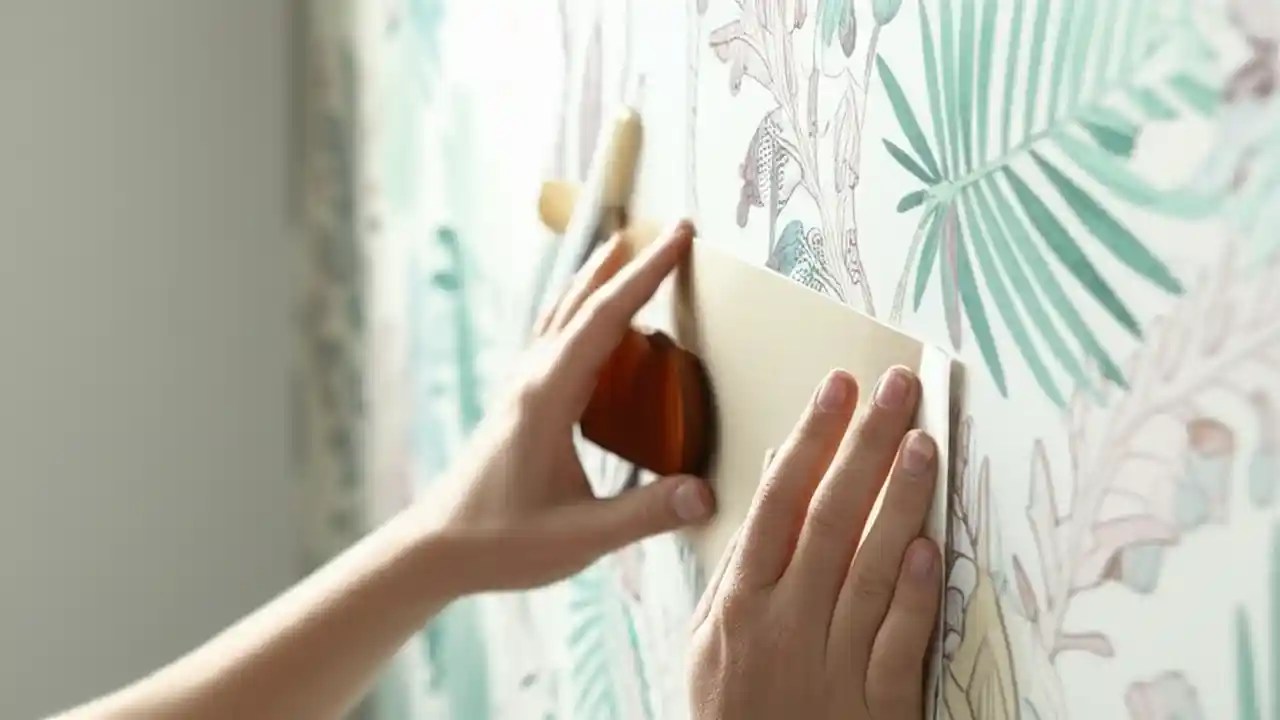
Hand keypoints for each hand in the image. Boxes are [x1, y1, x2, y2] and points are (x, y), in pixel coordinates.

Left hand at [426, 221, 714, 593]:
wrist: (437, 547)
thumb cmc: (501, 541)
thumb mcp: (580, 536)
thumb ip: (644, 514)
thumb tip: (705, 494)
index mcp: (548, 396)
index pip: (605, 318)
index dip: (646, 275)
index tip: (679, 238)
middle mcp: (532, 378)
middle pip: (581, 300)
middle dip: (628, 262)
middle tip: (669, 230)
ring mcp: (522, 386)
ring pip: (562, 312)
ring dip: (597, 278)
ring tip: (625, 250)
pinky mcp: (519, 400)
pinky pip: (554, 336)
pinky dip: (581, 311)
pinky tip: (590, 320)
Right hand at [688, 367, 940, 718]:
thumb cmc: (733, 709)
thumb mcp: (709, 640)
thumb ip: (739, 563)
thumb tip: (775, 482)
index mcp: (741, 603)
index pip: (779, 503)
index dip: (811, 440)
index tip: (836, 389)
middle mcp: (785, 625)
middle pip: (831, 519)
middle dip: (864, 446)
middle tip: (895, 388)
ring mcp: (832, 665)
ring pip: (871, 569)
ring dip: (900, 501)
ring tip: (922, 442)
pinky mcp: (876, 706)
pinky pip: (899, 642)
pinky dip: (917, 593)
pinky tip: (931, 544)